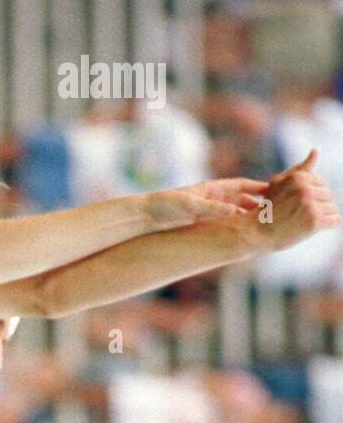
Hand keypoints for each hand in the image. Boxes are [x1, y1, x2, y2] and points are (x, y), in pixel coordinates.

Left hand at [145, 177, 267, 231]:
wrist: (147, 215)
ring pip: (233, 214)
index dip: (257, 188)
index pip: (241, 185)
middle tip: (275, 214)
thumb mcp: (191, 205)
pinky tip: (241, 236)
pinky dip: (233, 228)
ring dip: (246, 219)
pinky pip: (222, 225)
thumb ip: (213, 208)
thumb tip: (234, 211)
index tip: (275, 191)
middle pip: (241, 200)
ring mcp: (208, 211)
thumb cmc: (167, 204)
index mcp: (212, 188)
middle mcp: (213, 198)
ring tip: (261, 227)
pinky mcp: (201, 223)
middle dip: (257, 206)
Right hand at [251, 152, 342, 252]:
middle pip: (329, 195)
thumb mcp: (278, 184)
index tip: (298, 206)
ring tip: (307, 222)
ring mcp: (310, 206)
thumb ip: (299, 169)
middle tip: (302, 216)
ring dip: (325, 216)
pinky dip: (330, 224)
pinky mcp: (314, 222)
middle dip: (319, 205)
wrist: (256, 235)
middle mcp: (305, 190)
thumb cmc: (267, 210)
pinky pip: (335, 220)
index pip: (321, 184)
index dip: (312, 196)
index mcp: (298, 178)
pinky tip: (316, 227)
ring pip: (333, 208)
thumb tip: (315, 151)